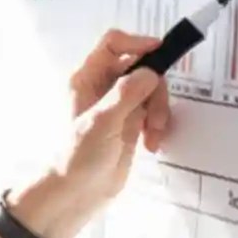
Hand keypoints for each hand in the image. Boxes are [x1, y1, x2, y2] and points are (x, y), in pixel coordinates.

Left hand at [63, 29, 171, 200]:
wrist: (76, 193)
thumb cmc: (78, 156)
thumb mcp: (102, 122)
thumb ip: (126, 93)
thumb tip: (149, 71)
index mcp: (85, 79)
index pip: (112, 44)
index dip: (137, 43)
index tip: (161, 53)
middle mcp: (101, 88)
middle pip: (139, 67)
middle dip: (155, 89)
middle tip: (157, 117)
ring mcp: (117, 106)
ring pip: (150, 90)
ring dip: (159, 110)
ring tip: (154, 135)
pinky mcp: (130, 124)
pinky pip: (153, 111)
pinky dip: (158, 124)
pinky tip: (152, 143)